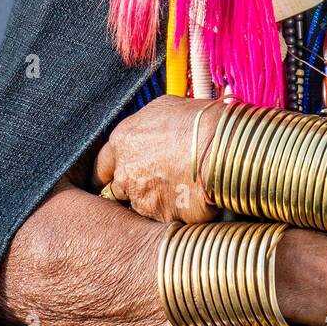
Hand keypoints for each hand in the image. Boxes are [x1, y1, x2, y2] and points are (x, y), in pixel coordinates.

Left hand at [91, 96, 223, 223]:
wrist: (224, 148)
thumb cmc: (200, 121)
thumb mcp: (165, 107)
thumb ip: (145, 125)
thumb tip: (146, 130)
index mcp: (123, 141)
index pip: (102, 165)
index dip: (111, 171)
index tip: (116, 175)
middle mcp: (126, 172)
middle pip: (119, 188)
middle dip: (133, 187)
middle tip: (156, 181)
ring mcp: (142, 198)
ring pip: (140, 206)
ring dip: (154, 201)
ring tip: (178, 189)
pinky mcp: (161, 217)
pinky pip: (162, 219)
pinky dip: (173, 212)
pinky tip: (189, 199)